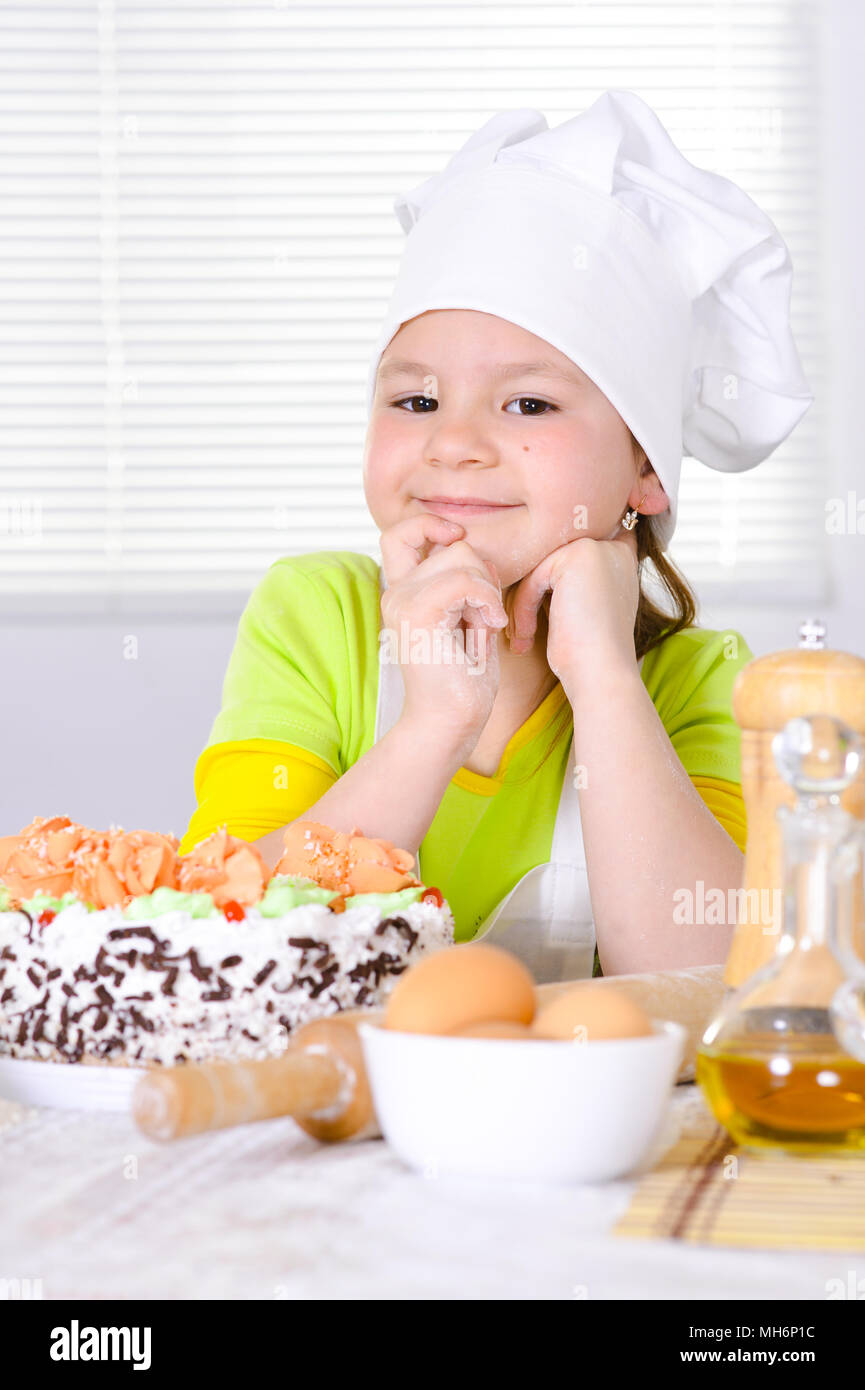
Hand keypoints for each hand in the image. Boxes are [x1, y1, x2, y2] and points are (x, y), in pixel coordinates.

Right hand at [378, 514, 507, 750]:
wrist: (450, 723)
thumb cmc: (463, 681)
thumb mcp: (466, 619)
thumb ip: (463, 584)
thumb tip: (472, 547)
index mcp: (403, 594)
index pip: (401, 533)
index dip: (431, 524)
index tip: (458, 541)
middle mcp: (396, 593)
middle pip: (453, 545)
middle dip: (484, 574)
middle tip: (485, 616)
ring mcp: (403, 601)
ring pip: (463, 557)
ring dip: (487, 590)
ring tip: (482, 627)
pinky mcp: (418, 613)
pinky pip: (465, 580)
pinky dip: (488, 600)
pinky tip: (491, 628)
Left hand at [507, 526, 640, 696]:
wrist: (602, 674)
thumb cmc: (588, 655)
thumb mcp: (582, 610)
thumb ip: (571, 583)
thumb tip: (539, 573)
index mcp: (620, 560)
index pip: (577, 550)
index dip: (554, 570)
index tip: (539, 595)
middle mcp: (614, 548)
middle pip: (550, 559)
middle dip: (531, 592)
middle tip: (523, 631)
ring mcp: (599, 548)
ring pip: (538, 568)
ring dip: (523, 604)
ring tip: (523, 638)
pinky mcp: (579, 556)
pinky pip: (534, 577)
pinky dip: (524, 607)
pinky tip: (527, 635)